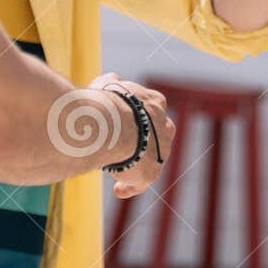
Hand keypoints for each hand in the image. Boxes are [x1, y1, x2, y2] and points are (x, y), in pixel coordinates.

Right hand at [88, 73, 174, 197]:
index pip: (151, 110)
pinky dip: (130, 186)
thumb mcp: (106, 85)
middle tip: (127, 145)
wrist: (111, 124)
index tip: (126, 122)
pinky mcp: (151, 171)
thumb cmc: (104, 102)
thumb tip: (112, 78)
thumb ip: (110, 83)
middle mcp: (163, 126)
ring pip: (154, 158)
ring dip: (140, 161)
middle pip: (159, 134)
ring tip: (119, 166)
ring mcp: (160, 150)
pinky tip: (119, 190)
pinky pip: (142, 182)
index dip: (138, 116)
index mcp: (154, 102)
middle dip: (147, 139)